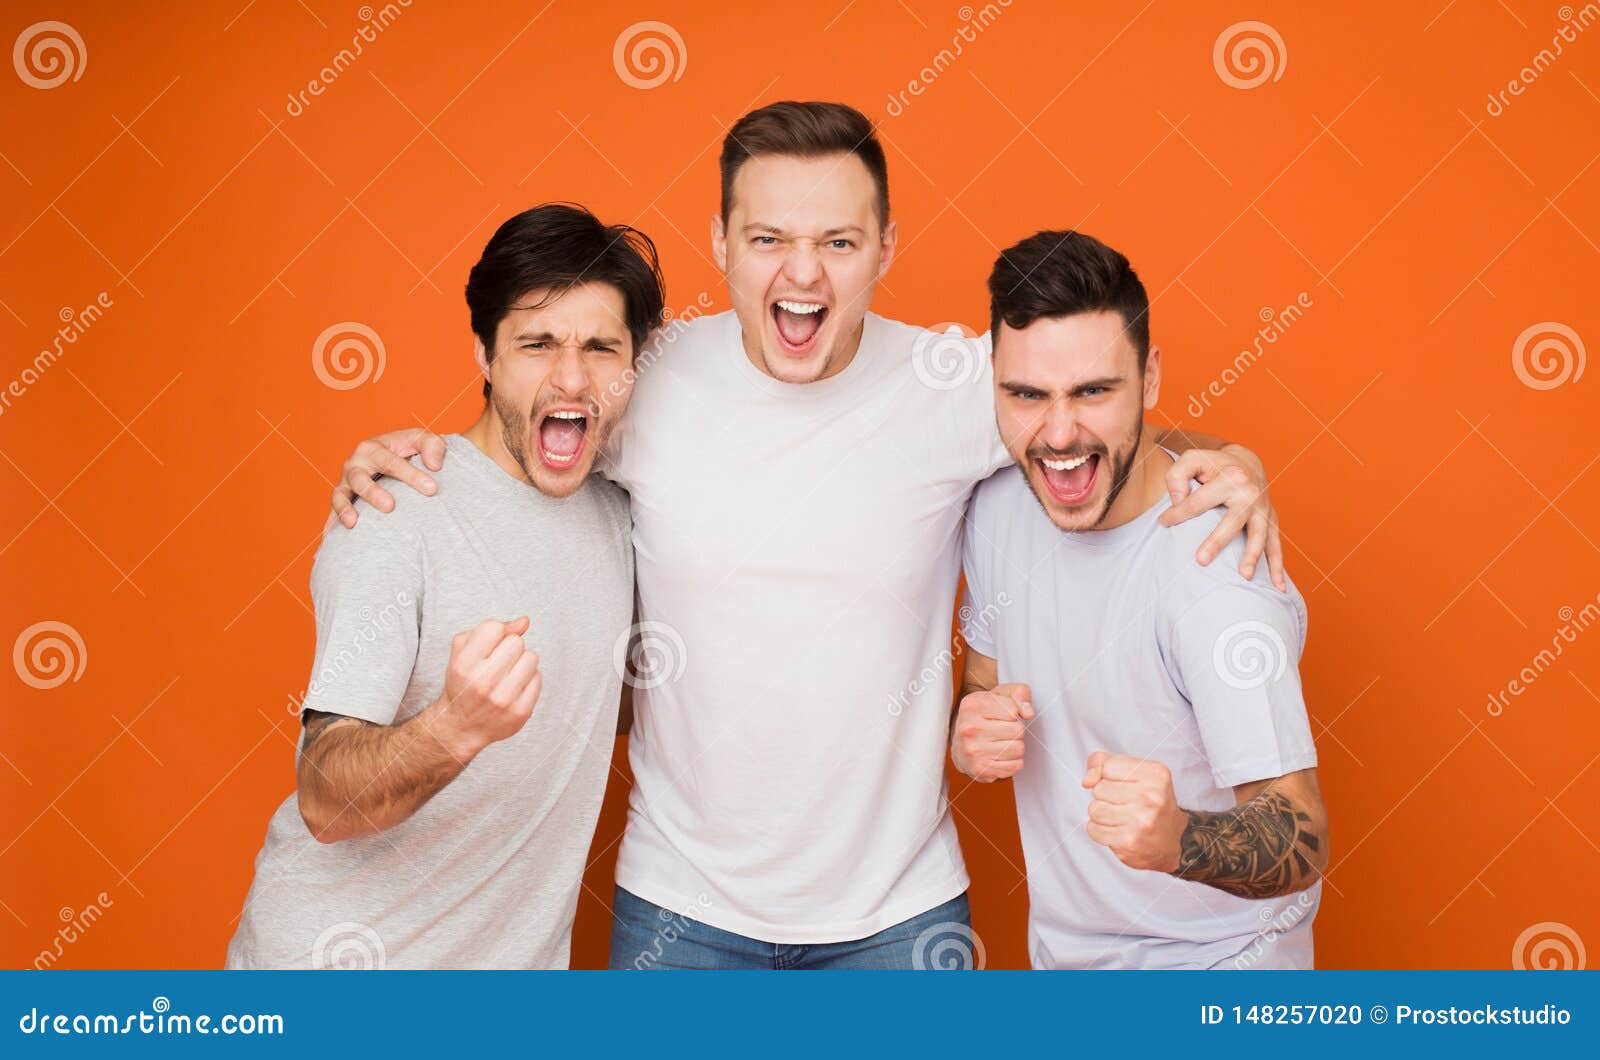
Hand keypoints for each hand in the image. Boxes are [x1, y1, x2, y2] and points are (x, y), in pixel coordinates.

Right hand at [331, 428, 448, 527]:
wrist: (394, 457)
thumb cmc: (410, 449)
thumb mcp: (423, 440)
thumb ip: (433, 446)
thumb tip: (435, 466)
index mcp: (374, 448)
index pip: (391, 462)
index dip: (411, 475)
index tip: (431, 489)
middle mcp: (355, 464)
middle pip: (360, 479)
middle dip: (373, 493)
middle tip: (390, 507)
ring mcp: (346, 483)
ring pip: (340, 495)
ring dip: (344, 509)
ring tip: (352, 523)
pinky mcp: (344, 500)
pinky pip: (333, 513)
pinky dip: (331, 524)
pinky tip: (330, 539)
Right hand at [431, 617, 540, 758]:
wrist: (463, 726)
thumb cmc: (464, 683)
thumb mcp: (463, 651)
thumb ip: (490, 629)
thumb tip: (525, 621)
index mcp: (464, 664)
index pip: (494, 627)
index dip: (494, 634)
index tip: (488, 647)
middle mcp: (483, 681)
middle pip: (516, 641)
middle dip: (509, 649)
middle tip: (498, 663)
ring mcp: (503, 698)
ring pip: (531, 657)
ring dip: (522, 662)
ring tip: (508, 674)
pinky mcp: (521, 711)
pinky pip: (538, 677)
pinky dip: (529, 679)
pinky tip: (515, 687)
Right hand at [951, 683, 1032, 781]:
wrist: (961, 744)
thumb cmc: (985, 715)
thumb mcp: (1000, 694)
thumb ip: (1020, 694)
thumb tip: (1028, 713)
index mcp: (972, 705)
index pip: (1013, 711)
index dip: (1014, 713)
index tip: (1003, 715)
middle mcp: (969, 728)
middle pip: (1018, 731)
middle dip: (1016, 730)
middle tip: (1003, 730)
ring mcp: (973, 750)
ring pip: (1018, 749)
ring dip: (1015, 746)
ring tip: (1001, 743)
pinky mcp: (980, 769)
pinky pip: (1016, 766)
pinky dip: (1013, 762)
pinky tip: (1000, 756)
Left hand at [1082, 751, 1186, 872]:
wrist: (1173, 840)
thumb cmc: (1150, 802)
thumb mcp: (1136, 772)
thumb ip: (1103, 763)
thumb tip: (1087, 780)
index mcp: (1156, 774)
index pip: (1108, 766)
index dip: (1108, 776)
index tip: (1123, 784)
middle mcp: (1151, 797)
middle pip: (1099, 789)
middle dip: (1106, 796)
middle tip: (1125, 804)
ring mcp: (1140, 821)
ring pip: (1094, 809)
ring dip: (1102, 814)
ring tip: (1121, 817)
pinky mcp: (1128, 841)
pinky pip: (1093, 830)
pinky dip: (1100, 830)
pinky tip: (1118, 830)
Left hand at [1159, 445, 1284, 589]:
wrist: (1246, 463)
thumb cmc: (1213, 465)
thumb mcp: (1192, 459)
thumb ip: (1177, 475)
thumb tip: (1177, 501)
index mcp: (1230, 478)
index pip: (1198, 502)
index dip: (1178, 514)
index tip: (1163, 523)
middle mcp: (1250, 494)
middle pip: (1233, 522)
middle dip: (1217, 542)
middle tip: (1200, 560)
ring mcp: (1263, 509)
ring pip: (1260, 535)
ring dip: (1252, 556)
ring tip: (1244, 576)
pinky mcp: (1271, 521)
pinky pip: (1276, 546)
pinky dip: (1278, 567)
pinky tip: (1278, 588)